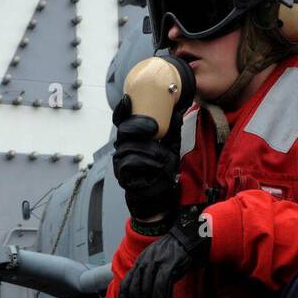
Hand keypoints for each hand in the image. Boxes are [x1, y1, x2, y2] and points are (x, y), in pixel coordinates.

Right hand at [111, 95, 182, 222]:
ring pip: (128, 147)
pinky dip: (145, 163)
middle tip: (154, 127)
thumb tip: (177, 112)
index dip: (122, 110)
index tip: (128, 99)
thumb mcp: (171, 148)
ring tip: (162, 158)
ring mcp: (120, 163)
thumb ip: (172, 131)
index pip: (122, 121)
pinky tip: (155, 166)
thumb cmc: (162, 173)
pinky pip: (129, 162)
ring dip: (149, 150)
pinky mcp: (122, 176)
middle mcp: (123, 148)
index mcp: (132, 139)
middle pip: (123, 130)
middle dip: (138, 125)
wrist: (160, 198)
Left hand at [116, 205, 211, 297]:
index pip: (125, 286)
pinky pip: (160, 287)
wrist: (188, 237)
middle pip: (134, 292)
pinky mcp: (169, 265)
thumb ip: (147, 278)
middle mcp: (144, 263)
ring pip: (147, 291)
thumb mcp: (154, 263)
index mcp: (139, 264)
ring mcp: (156, 263)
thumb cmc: (172, 254)